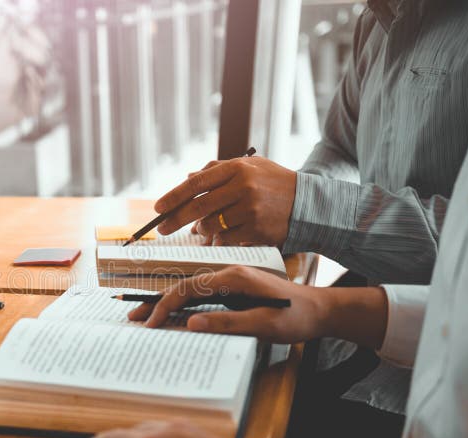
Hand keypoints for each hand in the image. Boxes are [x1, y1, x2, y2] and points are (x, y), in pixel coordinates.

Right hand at [128, 266, 388, 347]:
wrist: (322, 311)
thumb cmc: (296, 318)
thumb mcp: (264, 324)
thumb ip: (228, 322)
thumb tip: (191, 323)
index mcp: (233, 277)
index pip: (189, 288)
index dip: (166, 305)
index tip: (151, 323)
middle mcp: (228, 274)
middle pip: (184, 287)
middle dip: (158, 302)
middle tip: (134, 318)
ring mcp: (230, 282)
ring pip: (191, 292)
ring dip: (168, 304)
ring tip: (145, 316)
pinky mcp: (234, 291)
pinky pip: (203, 298)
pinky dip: (184, 307)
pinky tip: (174, 317)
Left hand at [155, 156, 296, 246]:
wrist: (309, 203)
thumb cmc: (274, 183)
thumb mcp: (250, 167)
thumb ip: (218, 170)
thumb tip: (188, 178)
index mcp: (237, 168)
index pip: (196, 184)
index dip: (173, 197)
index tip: (158, 208)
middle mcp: (243, 187)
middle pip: (198, 208)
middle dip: (175, 220)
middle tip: (162, 229)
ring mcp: (250, 210)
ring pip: (211, 226)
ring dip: (201, 230)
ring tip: (200, 229)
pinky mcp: (256, 229)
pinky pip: (225, 238)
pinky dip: (218, 240)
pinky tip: (219, 236)